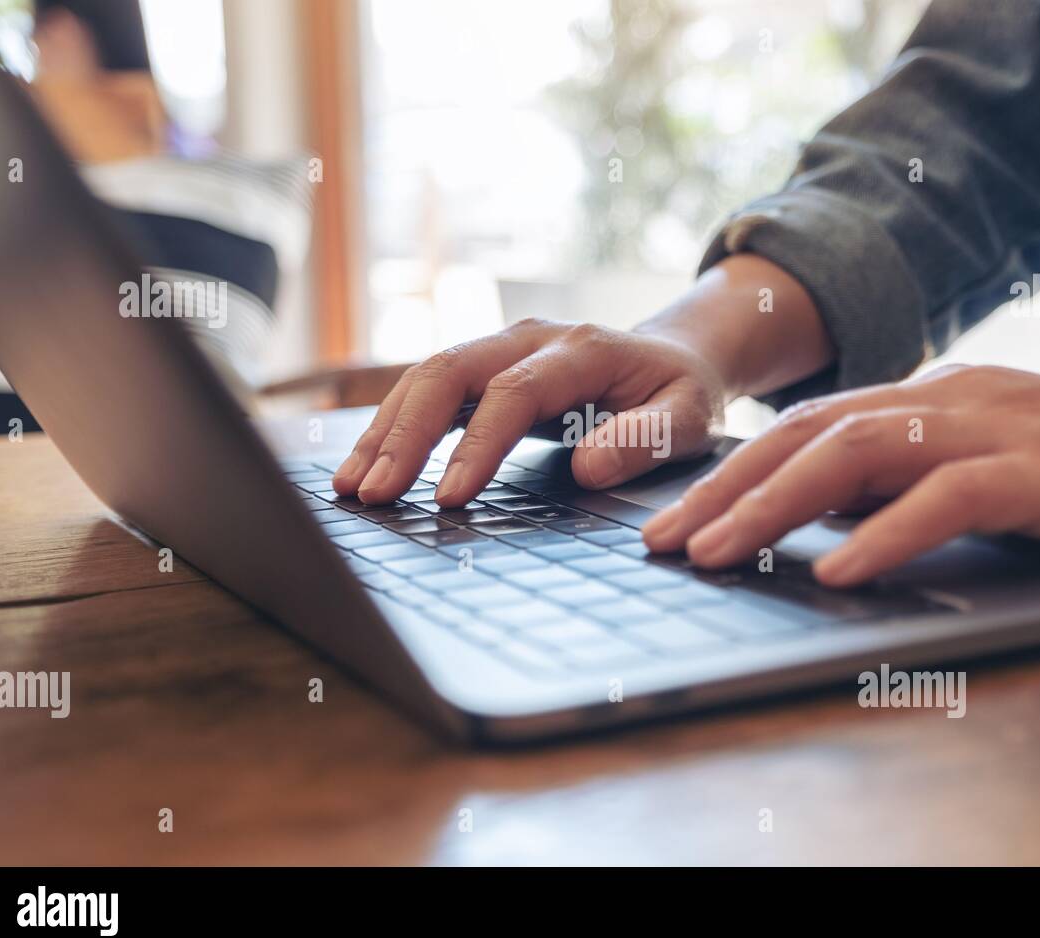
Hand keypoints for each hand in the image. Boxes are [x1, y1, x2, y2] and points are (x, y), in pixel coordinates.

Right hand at [331, 319, 727, 505]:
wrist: (674, 355)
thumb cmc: (680, 392)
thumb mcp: (688, 416)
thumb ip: (647, 439)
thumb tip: (588, 468)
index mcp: (581, 349)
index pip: (514, 392)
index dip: (478, 444)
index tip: (450, 497)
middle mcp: (530, 338)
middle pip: (450, 372)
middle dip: (406, 434)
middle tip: (374, 493)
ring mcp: (501, 349)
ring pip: (427, 377)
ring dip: (386, 431)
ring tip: (351, 488)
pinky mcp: (485, 369)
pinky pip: (429, 392)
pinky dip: (394, 428)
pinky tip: (367, 467)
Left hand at [642, 365, 1039, 585]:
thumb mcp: (985, 465)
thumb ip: (906, 479)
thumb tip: (821, 516)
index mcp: (928, 398)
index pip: (806, 428)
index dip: (731, 473)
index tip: (672, 521)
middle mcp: (947, 399)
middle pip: (809, 434)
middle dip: (725, 489)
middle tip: (660, 542)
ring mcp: (996, 428)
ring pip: (859, 453)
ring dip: (776, 507)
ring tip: (716, 554)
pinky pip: (950, 496)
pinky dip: (886, 532)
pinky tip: (836, 570)